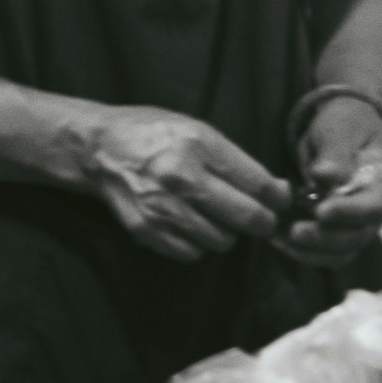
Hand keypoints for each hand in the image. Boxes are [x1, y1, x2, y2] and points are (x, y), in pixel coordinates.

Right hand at [74, 107, 288, 262]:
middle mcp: (182, 178)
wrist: (100, 149)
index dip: (279, 196)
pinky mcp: (148, 231)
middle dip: (264, 222)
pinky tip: (191, 224)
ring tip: (216, 217)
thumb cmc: (154, 134)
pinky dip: (199, 243)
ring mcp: (164, 208)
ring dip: (227, 232)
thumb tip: (276, 191)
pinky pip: (194, 253)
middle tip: (261, 219)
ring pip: (223, 241)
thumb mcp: (197, 130)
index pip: (258, 183)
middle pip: (247, 218)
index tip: (281, 199)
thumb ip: (235, 160)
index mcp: (198, 146)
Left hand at [281, 97, 381, 265]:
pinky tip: (278, 242)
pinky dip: (304, 251)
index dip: (350, 213)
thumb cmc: (347, 124)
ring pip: (342, 251)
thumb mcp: (341, 127)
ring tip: (278, 239)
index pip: (376, 205)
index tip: (321, 212)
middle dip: (325, 238)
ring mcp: (361, 223)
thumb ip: (335, 152)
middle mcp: (379, 209)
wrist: (344, 130)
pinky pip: (327, 252)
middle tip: (293, 232)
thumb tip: (325, 176)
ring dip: (311, 250)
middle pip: (359, 235)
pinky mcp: (341, 231)